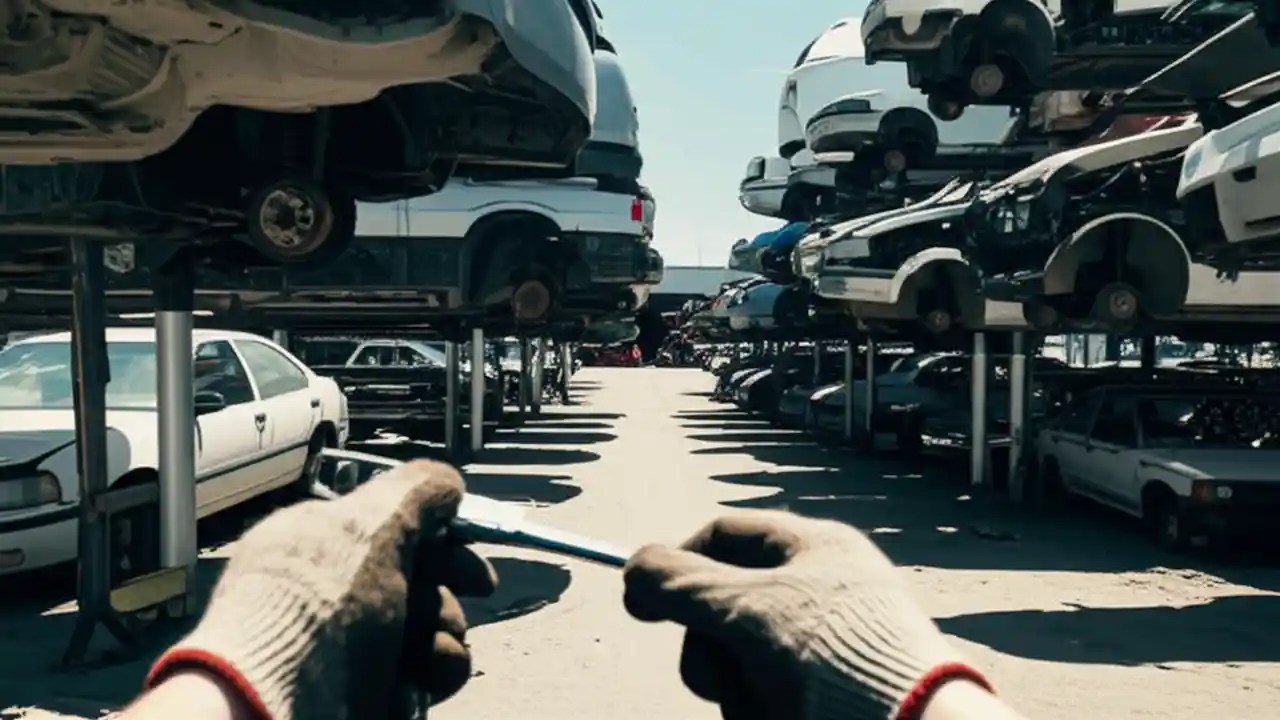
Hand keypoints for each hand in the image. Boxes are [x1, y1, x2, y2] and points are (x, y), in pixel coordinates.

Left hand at [145, 460, 496, 719]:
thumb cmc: (320, 607)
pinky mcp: (377, 689)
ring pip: (434, 625)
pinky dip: (435, 671)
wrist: (285, 705)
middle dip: (451, 579)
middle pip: (422, 575)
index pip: (392, 524)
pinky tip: (420, 675)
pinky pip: (429, 672)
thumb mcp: (370, 526)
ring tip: (425, 646)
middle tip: (477, 585)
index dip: (436, 526)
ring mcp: (357, 644)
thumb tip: (448, 483)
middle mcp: (337, 592)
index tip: (468, 535)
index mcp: (322, 543)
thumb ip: (416, 492)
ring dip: (445, 629)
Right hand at [623, 510, 989, 719]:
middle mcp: (820, 590)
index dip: (677, 565)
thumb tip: (632, 569)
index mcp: (814, 546)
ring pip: (738, 656)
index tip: (643, 603)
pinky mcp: (824, 693)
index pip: (723, 535)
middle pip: (724, 603)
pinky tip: (773, 719)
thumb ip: (677, 583)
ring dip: (733, 685)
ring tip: (760, 704)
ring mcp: (824, 644)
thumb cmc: (828, 653)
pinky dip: (755, 709)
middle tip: (714, 675)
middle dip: (708, 645)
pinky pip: (763, 692)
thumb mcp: (740, 606)